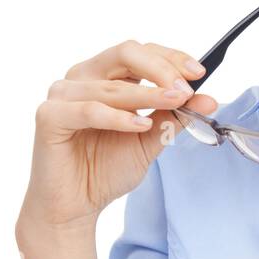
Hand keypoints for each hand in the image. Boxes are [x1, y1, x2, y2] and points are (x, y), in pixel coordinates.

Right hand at [17, 39, 219, 237]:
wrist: (75, 206)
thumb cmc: (104, 170)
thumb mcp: (149, 140)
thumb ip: (175, 118)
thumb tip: (209, 100)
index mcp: (105, 76)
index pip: (141, 52)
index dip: (172, 58)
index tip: (199, 73)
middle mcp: (83, 77)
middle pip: (126, 54)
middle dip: (161, 69)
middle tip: (186, 90)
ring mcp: (63, 94)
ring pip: (111, 86)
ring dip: (147, 95)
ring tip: (175, 103)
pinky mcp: (49, 116)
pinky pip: (88, 110)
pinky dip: (117, 117)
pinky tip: (140, 125)